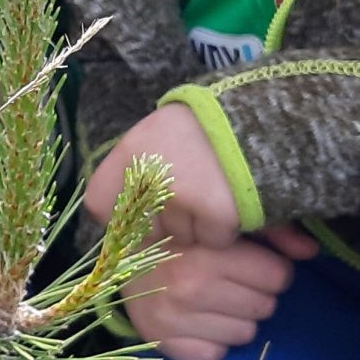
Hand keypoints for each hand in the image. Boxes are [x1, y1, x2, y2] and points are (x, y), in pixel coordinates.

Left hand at [83, 102, 243, 247]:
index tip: (141, 212)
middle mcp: (149, 175)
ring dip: (197, 227)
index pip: (100, 206)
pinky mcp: (216, 212)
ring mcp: (182, 195)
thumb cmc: (204, 129)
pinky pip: (213, 240)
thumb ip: (134, 173)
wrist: (259, 119)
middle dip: (165, 225)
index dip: (121, 216)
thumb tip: (121, 226)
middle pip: (142, 229)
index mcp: (129, 152)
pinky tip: (232, 201)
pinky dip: (225, 230)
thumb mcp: (157, 136)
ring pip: (180, 238)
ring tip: (213, 191)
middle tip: (189, 198)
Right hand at [121, 227, 317, 359]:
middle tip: (227, 280)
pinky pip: (216, 355)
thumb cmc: (182, 235)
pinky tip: (195, 321)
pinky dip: (210, 342)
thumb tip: (312, 252)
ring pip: (247, 334)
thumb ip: (270, 231)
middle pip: (266, 306)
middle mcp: (189, 285)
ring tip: (210, 299)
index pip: (279, 275)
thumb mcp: (222, 222)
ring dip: (235, 319)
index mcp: (207, 248)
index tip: (246, 262)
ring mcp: (174, 319)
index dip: (268, 269)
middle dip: (254, 293)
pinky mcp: (164, 344)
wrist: (119, 258)